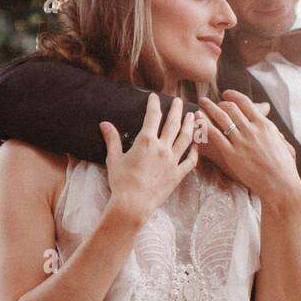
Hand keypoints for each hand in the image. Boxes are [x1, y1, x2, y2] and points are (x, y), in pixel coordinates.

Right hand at [100, 93, 198, 224]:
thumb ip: (112, 139)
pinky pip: (190, 161)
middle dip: (176, 109)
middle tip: (178, 100)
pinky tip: (196, 146)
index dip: (154, 104)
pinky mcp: (178, 174)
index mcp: (146, 141)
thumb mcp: (113, 158)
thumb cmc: (121, 182)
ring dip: (189, 125)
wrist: (133, 204)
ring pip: (186, 138)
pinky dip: (195, 152)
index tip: (154, 96)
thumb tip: (104, 124)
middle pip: (173, 123)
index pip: (152, 116)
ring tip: (192, 116)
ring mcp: (172, 161)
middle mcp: (162, 148)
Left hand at [197, 90, 300, 205]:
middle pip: (231, 108)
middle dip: (218, 103)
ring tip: (200, 104)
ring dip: (208, 108)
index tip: (225, 94)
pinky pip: (215, 135)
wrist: (280, 183)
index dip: (233, 96)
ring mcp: (241, 141)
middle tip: (208, 102)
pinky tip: (198, 120)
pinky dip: (205, 125)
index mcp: (265, 125)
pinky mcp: (232, 154)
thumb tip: (267, 112)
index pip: (246, 103)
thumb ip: (271, 126)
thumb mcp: (281, 140)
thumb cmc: (283, 166)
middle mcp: (252, 130)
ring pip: (221, 118)